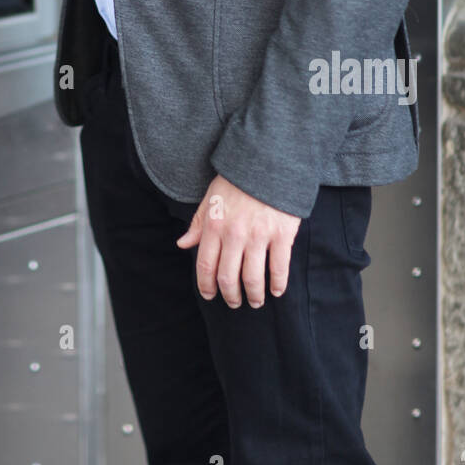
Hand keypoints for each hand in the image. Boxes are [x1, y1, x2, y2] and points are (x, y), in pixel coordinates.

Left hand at [177, 174, 300, 308]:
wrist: (268, 161)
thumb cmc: (237, 181)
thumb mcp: (211, 198)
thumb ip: (198, 224)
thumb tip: (183, 245)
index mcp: (214, 225)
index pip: (205, 265)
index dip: (206, 286)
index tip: (210, 295)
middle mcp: (234, 234)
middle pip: (228, 277)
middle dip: (230, 296)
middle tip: (234, 302)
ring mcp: (259, 236)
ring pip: (253, 278)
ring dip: (253, 296)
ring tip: (255, 301)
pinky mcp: (282, 235)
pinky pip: (279, 268)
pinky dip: (278, 284)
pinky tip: (276, 290)